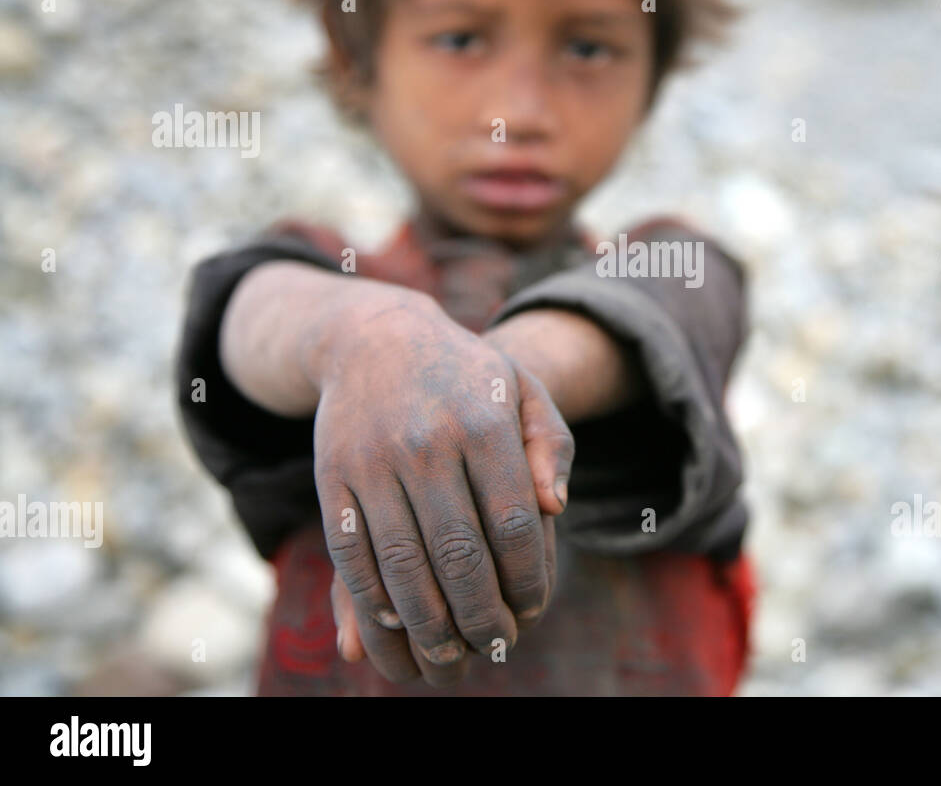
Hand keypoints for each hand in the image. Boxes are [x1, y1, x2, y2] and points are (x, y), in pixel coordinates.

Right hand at [312, 290, 572, 685]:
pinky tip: (394, 627)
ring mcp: (372, 461)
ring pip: (402, 565)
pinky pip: (351, 556)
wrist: (375, 337)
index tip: (532, 608)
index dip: (527, 577)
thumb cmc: (466, 377)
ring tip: (449, 658)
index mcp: (483, 421)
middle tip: (496, 647)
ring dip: (426, 626)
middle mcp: (425, 441)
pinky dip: (372, 603)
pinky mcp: (330, 479)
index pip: (514, 521)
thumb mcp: (523, 390)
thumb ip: (551, 445)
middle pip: (458, 553)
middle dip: (481, 615)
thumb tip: (555, 509)